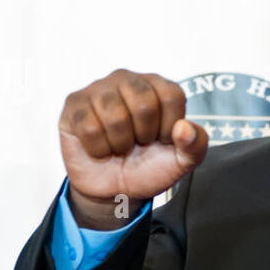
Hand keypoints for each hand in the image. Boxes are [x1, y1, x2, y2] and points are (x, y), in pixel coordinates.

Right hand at [58, 69, 208, 228]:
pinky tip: (99, 147)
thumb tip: (184, 127)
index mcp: (158, 86)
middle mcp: (128, 79)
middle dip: (143, 136)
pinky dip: (98, 149)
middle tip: (137, 143)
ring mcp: (98, 89)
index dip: (168, 128)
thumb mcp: (181, 161)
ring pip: (115, 117)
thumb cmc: (149, 167)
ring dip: (120, 145)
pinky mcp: (74, 104)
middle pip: (144, 104)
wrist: (115, 189)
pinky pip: (89, 127)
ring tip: (119, 146)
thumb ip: (196, 145)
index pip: (172, 96)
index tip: (161, 140)